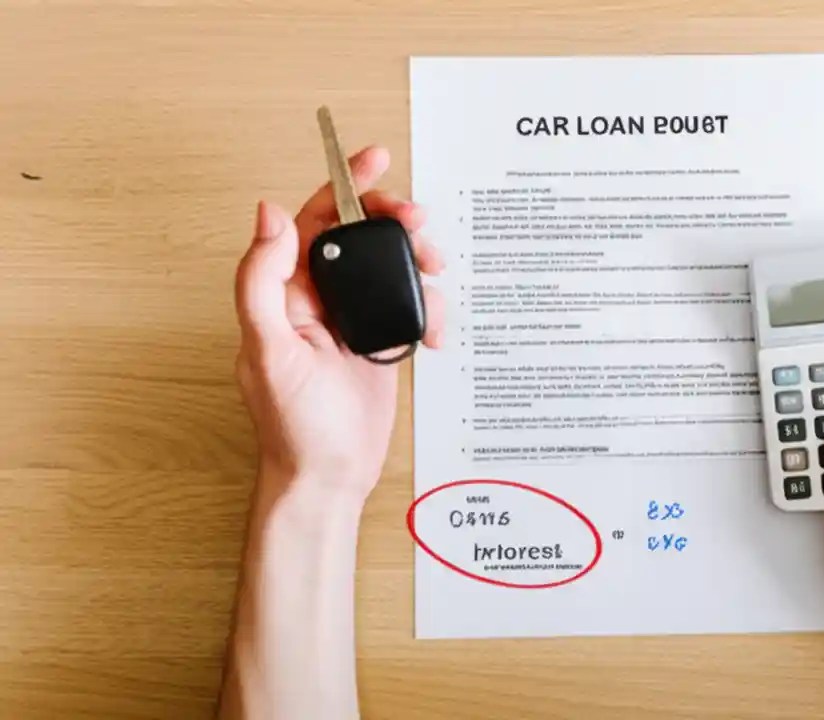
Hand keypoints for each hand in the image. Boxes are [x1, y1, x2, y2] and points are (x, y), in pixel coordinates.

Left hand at [233, 146, 444, 501]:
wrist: (329, 478)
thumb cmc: (292, 426)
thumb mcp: (270, 350)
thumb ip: (262, 281)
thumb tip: (268, 215)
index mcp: (284, 292)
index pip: (312, 219)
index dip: (344, 184)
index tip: (375, 160)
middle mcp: (317, 298)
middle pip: (359, 235)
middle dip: (392, 220)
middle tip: (418, 223)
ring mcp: (351, 319)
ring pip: (388, 265)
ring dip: (415, 260)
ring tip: (434, 270)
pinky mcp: (380, 341)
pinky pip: (409, 305)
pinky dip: (429, 309)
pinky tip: (435, 329)